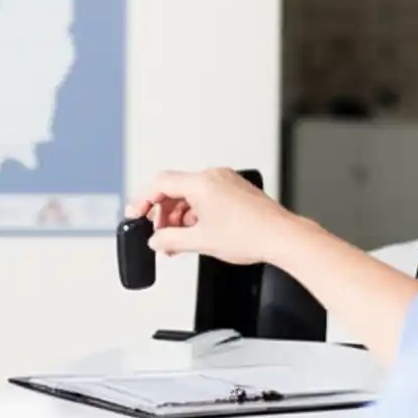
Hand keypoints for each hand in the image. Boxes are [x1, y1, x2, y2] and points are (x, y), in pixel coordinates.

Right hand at [126, 168, 302, 264]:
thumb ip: (171, 240)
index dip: (143, 200)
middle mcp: (214, 176)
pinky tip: (196, 232)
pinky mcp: (235, 189)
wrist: (282, 237)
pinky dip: (196, 212)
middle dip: (163, 213)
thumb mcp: (201, 241)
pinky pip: (206, 196)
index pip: (160, 183)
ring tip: (179, 241)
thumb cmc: (251, 235)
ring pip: (190, 193)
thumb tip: (157, 240)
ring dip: (180, 216)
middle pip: (174, 188)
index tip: (136, 214)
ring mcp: (226, 181)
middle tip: (159, 235)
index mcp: (202, 183)